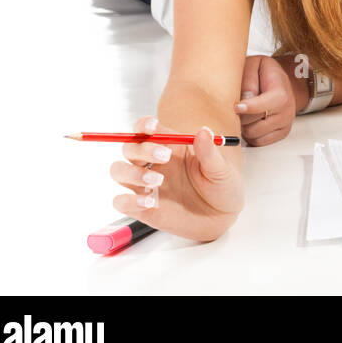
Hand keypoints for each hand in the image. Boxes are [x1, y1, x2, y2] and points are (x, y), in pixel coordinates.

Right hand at [110, 116, 243, 241]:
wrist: (222, 217)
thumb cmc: (222, 187)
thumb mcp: (221, 170)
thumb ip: (210, 152)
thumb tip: (204, 131)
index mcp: (172, 146)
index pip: (147, 129)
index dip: (144, 125)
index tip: (152, 127)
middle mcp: (154, 163)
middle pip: (130, 147)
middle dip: (142, 149)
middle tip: (164, 157)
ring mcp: (146, 185)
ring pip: (119, 171)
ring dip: (131, 173)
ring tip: (157, 181)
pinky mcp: (142, 208)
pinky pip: (121, 201)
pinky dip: (128, 201)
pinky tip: (148, 202)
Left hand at [235, 55, 300, 145]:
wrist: (280, 81)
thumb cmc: (264, 73)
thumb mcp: (254, 65)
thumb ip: (248, 79)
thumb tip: (243, 100)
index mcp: (281, 93)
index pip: (266, 104)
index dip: (249, 107)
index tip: (236, 107)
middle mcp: (287, 110)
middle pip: (254, 123)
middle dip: (241, 117)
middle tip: (237, 107)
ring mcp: (285, 124)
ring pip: (253, 135)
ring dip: (244, 126)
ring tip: (244, 113)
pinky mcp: (281, 134)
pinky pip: (258, 142)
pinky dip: (251, 134)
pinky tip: (250, 121)